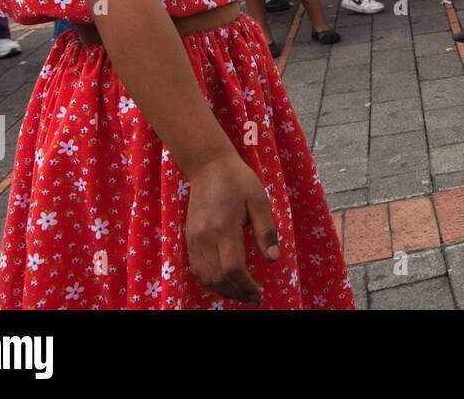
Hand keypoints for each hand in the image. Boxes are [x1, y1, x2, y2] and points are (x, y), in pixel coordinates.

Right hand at [185, 153, 279, 304]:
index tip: (259, 293)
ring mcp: (193, 239)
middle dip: (236, 293)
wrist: (209, 166)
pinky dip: (211, 281)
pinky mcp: (189, 239)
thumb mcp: (259, 200)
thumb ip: (266, 231)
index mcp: (224, 227)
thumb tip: (273, 259)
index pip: (232, 268)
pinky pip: (197, 269)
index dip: (246, 286)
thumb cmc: (238, 181)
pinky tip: (226, 282)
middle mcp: (204, 237)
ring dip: (223, 290)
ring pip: (204, 277)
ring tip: (242, 294)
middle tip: (254, 298)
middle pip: (217, 278)